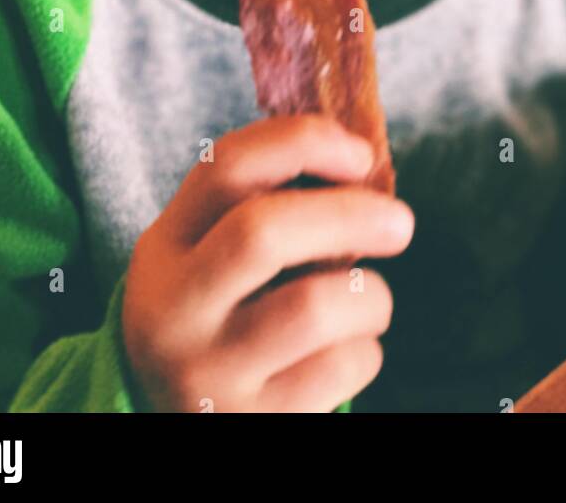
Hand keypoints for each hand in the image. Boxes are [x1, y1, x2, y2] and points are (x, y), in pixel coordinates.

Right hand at [122, 114, 413, 411]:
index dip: (304, 142)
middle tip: (400, 222)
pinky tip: (346, 353)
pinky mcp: (252, 422)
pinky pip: (341, 367)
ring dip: (368, 294)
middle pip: (264, 230)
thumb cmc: (226, 319)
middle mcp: (172, 309)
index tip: (360, 154)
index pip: (225, 166)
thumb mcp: (214, 259)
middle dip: (349, 213)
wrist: (183, 423)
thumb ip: (267, 206)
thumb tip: (360, 157)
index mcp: (164, 247)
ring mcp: (206, 373)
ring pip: (315, 305)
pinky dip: (364, 350)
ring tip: (367, 302)